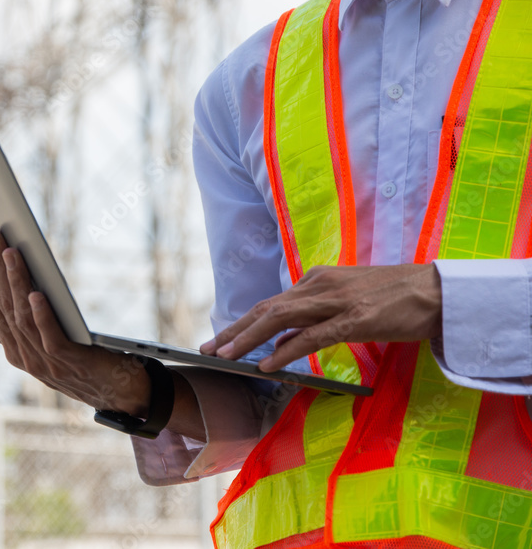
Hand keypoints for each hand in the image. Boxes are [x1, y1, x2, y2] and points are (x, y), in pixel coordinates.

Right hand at [0, 230, 150, 415]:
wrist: (121, 394)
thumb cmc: (87, 359)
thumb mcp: (52, 341)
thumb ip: (33, 321)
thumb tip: (22, 282)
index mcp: (17, 352)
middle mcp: (26, 358)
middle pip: (5, 309)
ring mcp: (45, 363)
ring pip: (23, 318)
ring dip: (16, 283)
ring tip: (12, 254)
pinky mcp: (69, 362)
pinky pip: (50, 337)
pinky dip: (41, 314)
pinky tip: (37, 293)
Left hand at [199, 264, 441, 371]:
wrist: (436, 290)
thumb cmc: (392, 298)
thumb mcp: (345, 300)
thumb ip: (314, 315)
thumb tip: (282, 337)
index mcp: (316, 280)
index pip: (269, 303)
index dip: (241, 322)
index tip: (219, 339)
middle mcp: (319, 285)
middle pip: (265, 309)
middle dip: (233, 331)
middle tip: (209, 350)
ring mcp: (335, 301)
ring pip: (280, 319)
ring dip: (248, 339)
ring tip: (226, 357)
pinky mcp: (354, 319)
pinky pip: (311, 336)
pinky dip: (285, 350)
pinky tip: (267, 363)